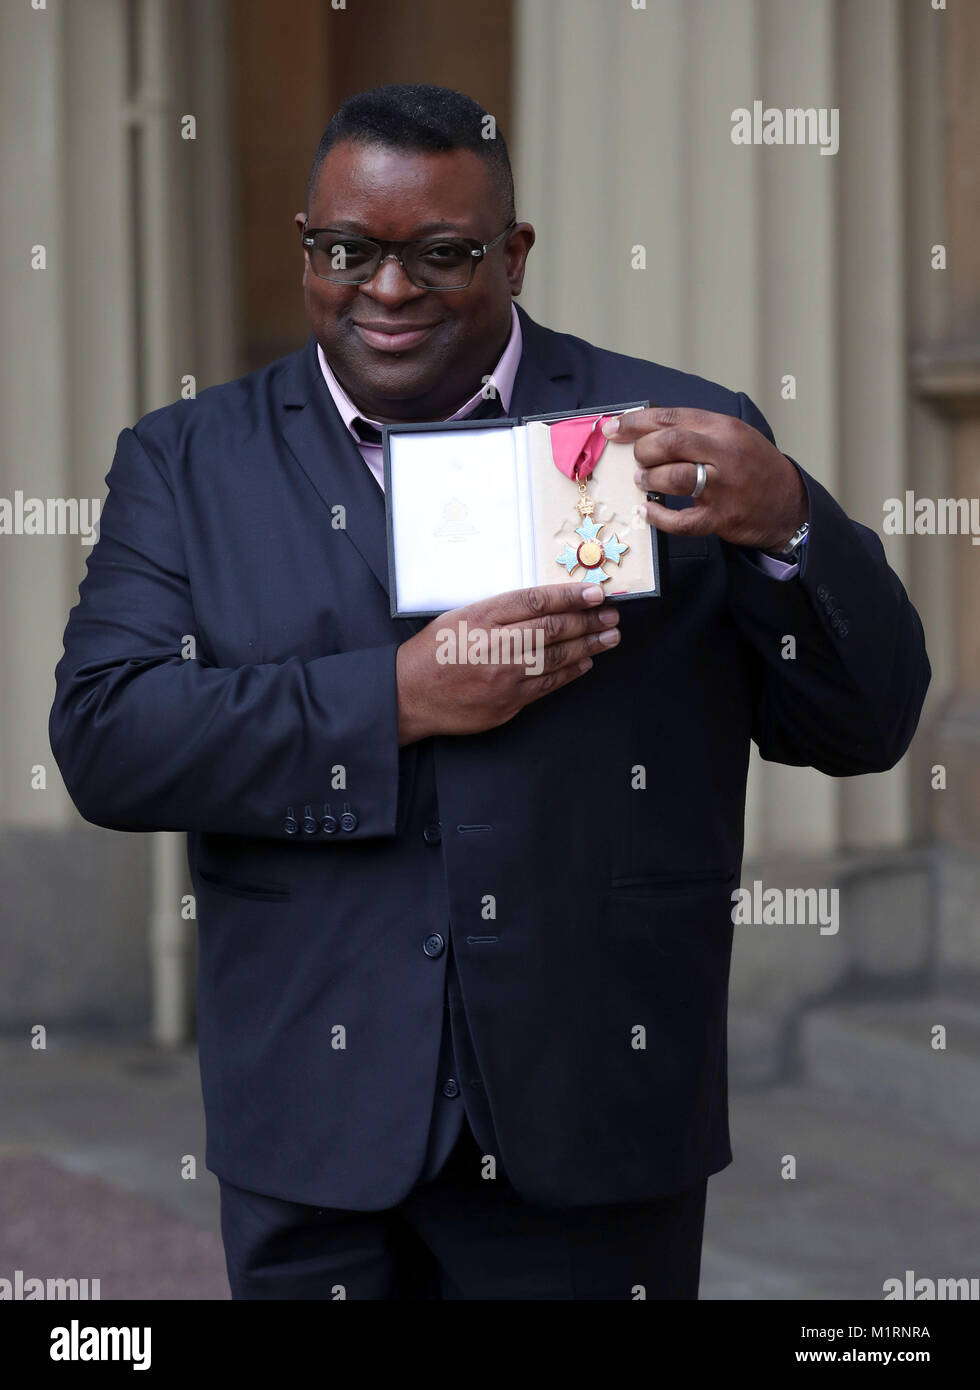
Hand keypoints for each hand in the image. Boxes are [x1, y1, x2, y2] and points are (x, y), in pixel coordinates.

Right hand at [396, 582, 620, 744]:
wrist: (409, 695)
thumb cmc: (433, 652)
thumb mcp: (460, 616)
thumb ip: (499, 610)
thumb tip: (546, 604)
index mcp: (482, 617)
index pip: (535, 601)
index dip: (570, 596)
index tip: (595, 591)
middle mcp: (495, 645)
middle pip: (553, 628)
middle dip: (588, 620)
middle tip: (611, 614)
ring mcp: (504, 677)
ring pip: (556, 657)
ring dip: (589, 645)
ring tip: (609, 636)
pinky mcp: (508, 702)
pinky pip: (548, 684)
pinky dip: (570, 672)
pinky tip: (586, 662)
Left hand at [603, 405, 808, 551]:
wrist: (788, 502)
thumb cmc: (752, 467)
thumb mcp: (731, 436)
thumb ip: (695, 430)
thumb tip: (645, 429)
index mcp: (723, 428)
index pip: (671, 417)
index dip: (635, 422)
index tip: (612, 428)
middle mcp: (724, 454)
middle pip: (670, 443)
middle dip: (642, 451)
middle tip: (637, 460)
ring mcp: (723, 487)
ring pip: (673, 477)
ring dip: (648, 479)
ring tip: (642, 482)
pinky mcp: (721, 518)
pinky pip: (681, 521)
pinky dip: (657, 517)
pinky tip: (647, 511)